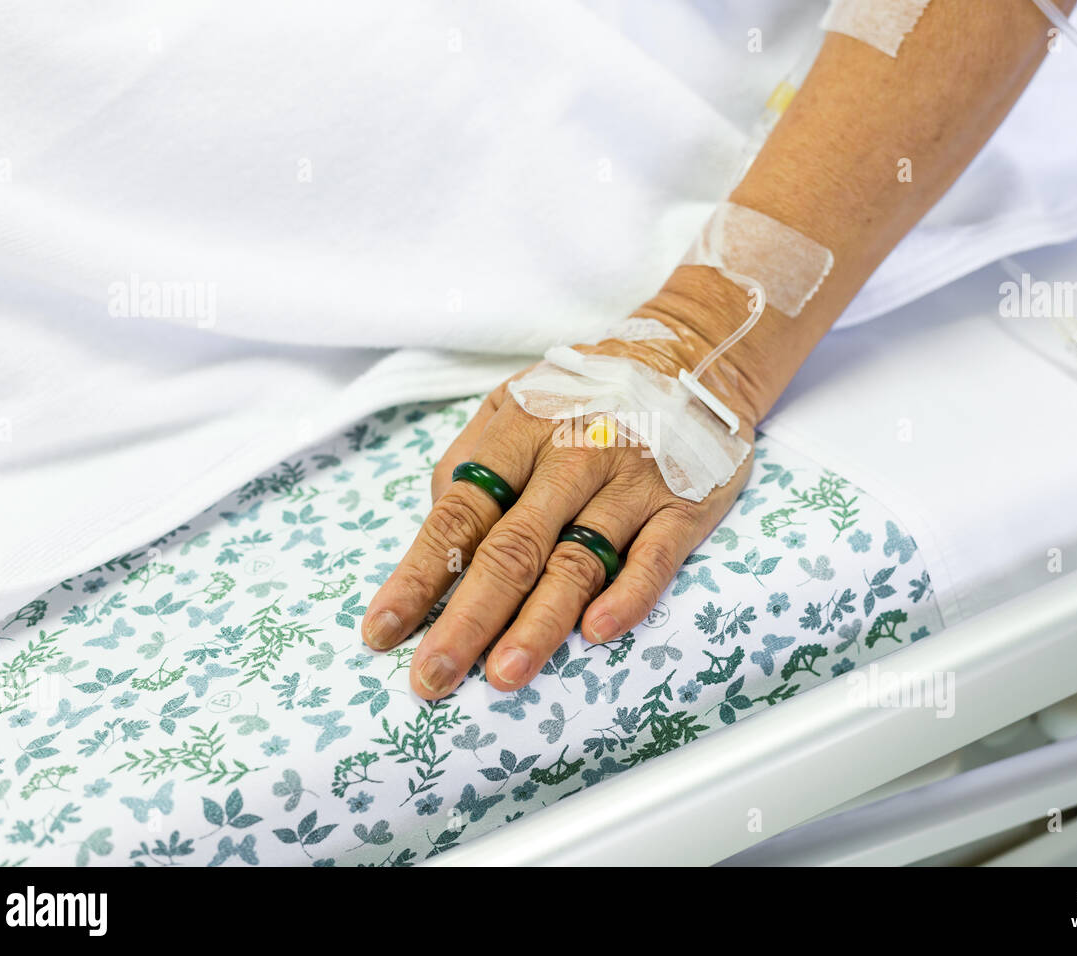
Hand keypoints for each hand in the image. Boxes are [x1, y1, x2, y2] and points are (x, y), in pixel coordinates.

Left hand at [360, 282, 763, 698]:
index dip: (418, 578)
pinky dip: (627, 597)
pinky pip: (654, 559)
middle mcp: (572, 459)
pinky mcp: (683, 506)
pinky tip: (596, 633)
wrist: (693, 356)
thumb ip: (473, 461)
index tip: (383, 631)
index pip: (458, 516)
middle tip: (432, 679)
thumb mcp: (516, 402)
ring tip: (503, 675)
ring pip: (578, 562)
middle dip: (467, 620)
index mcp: (520, 434)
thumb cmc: (589, 394)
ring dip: (539, 623)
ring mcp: (631, 483)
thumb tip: (440, 530)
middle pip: (511, 550)